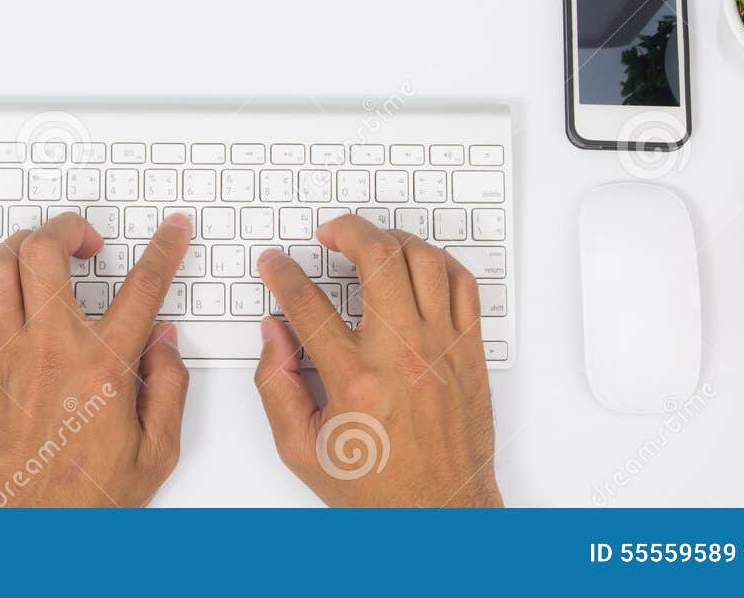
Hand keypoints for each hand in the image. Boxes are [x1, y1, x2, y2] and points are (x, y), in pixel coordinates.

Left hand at [0, 210, 192, 506]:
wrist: (29, 536)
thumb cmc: (86, 501)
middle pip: (45, 253)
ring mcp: (5, 358)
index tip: (171, 233)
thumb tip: (164, 342)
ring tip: (42, 255)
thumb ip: (168, 387)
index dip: (163, 250)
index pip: (142, 287)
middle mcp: (49, 351)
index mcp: (102, 367)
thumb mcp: (156, 451)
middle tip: (86, 239)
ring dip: (23, 248)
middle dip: (69, 227)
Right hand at [254, 215, 502, 506]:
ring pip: (424, 260)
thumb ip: (276, 386)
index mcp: (357, 381)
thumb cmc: (378, 489)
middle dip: (346, 230)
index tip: (276, 264)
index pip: (309, 304)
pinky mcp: (469, 351)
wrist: (441, 514)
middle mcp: (403, 356)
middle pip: (378, 258)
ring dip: (392, 239)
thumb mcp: (302, 450)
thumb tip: (273, 334)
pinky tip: (417, 263)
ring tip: (371, 243)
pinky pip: (462, 284)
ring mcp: (442, 348)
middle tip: (328, 232)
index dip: (283, 273)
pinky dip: (438, 261)